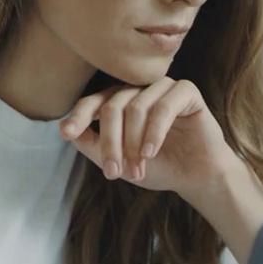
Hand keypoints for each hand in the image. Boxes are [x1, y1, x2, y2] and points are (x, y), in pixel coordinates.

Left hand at [59, 78, 239, 199]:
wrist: (196, 175)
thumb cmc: (158, 166)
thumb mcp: (119, 162)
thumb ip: (93, 146)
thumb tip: (68, 131)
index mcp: (119, 102)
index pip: (93, 102)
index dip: (78, 116)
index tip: (67, 133)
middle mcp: (139, 90)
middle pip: (112, 107)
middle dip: (111, 143)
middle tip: (114, 173)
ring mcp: (162, 88)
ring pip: (136, 107)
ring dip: (133, 143)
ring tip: (138, 169)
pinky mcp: (186, 92)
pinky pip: (164, 106)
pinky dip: (154, 131)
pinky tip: (151, 151)